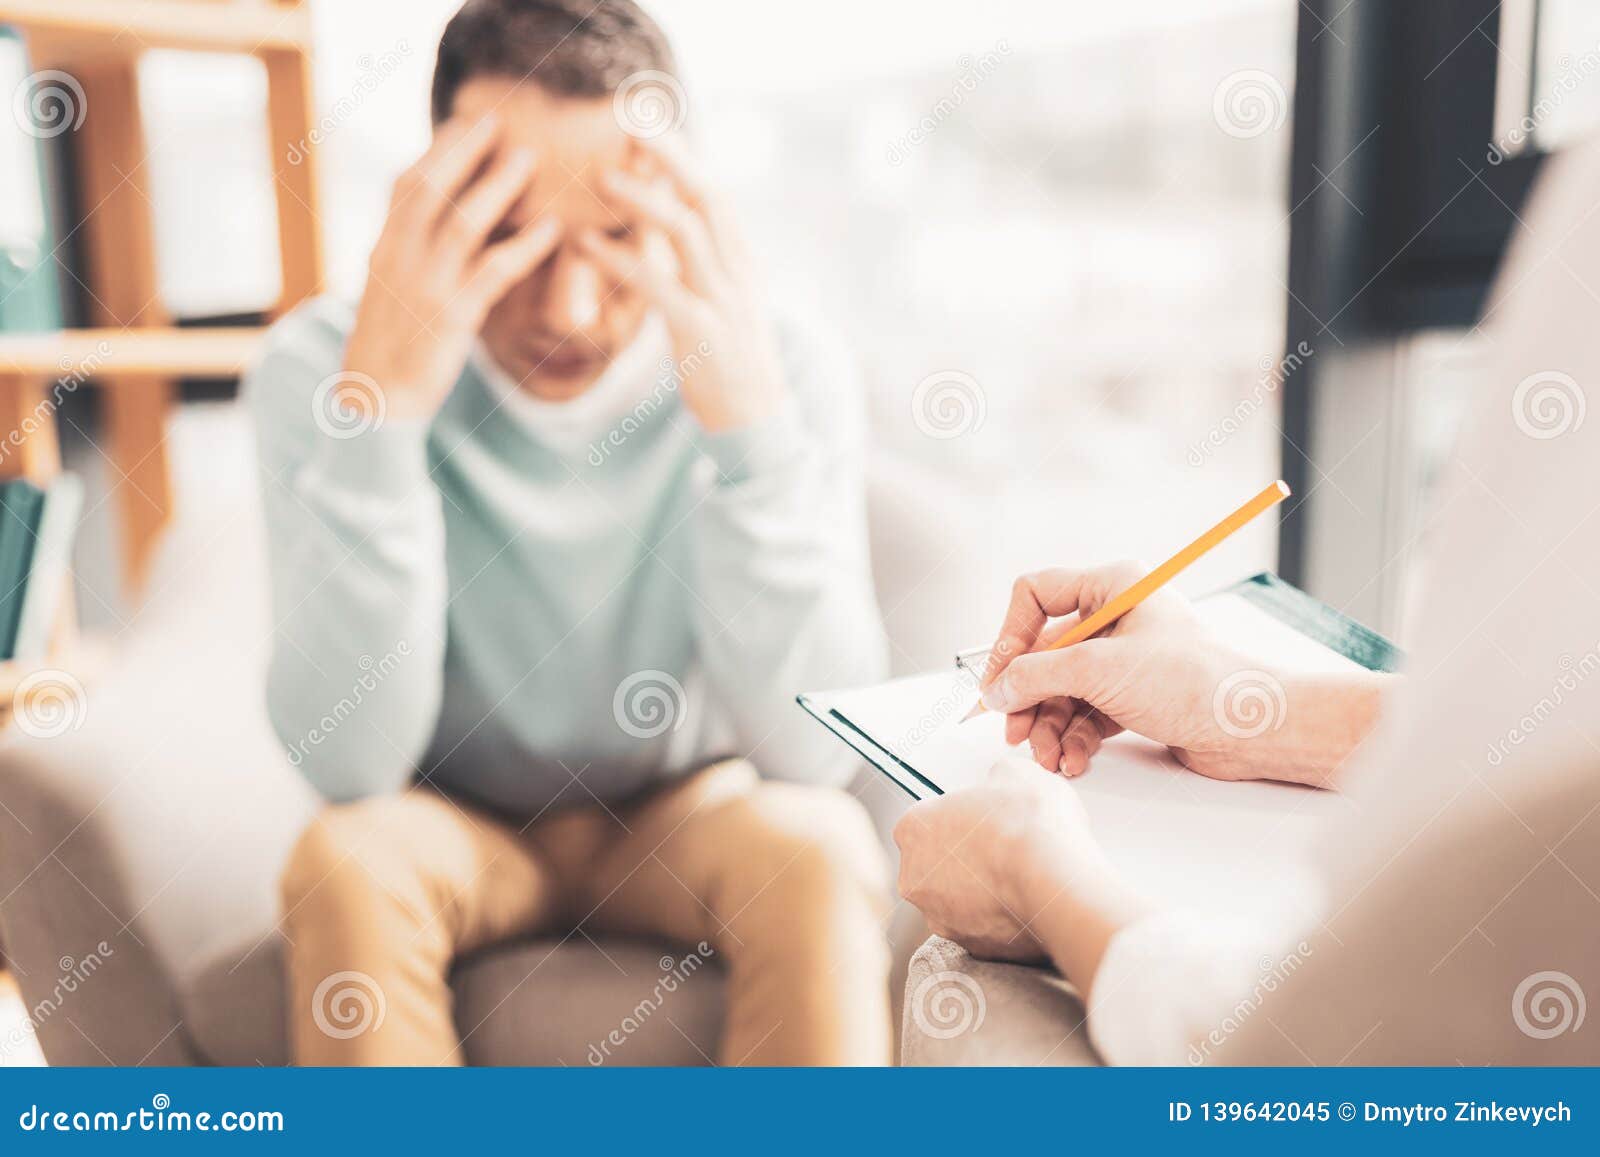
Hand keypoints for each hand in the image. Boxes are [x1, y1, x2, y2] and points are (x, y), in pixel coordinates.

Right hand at [343, 115, 562, 422]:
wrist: (375, 397)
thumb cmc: (392, 343)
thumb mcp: (391, 288)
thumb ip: (412, 251)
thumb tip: (442, 219)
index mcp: (384, 249)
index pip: (405, 185)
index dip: (437, 151)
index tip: (467, 123)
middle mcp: (399, 259)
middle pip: (430, 189)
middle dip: (464, 151)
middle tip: (500, 122)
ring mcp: (424, 287)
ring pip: (463, 224)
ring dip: (498, 187)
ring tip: (529, 159)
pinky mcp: (452, 317)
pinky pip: (493, 272)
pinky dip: (524, 246)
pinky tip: (552, 229)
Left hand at [575, 136, 787, 432]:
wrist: (758, 423)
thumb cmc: (731, 365)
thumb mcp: (723, 305)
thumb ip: (701, 265)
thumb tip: (673, 228)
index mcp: (743, 263)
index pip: (715, 195)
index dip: (684, 156)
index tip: (650, 123)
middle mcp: (738, 274)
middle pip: (707, 197)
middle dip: (671, 156)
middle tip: (630, 122)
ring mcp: (724, 302)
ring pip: (687, 232)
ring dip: (643, 199)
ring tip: (602, 178)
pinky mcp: (703, 333)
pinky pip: (660, 286)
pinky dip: (621, 260)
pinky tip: (587, 245)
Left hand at [893, 756, 1128, 966]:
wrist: (1054, 878)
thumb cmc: (1028, 825)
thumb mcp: (1014, 774)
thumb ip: (995, 780)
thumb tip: (1003, 783)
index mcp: (913, 829)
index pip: (924, 821)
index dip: (956, 819)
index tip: (980, 821)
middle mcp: (915, 878)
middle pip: (935, 865)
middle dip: (963, 859)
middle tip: (1000, 849)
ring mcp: (940, 916)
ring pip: (956, 901)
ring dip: (980, 892)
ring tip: (1018, 877)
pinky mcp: (970, 946)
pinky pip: (981, 929)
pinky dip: (999, 919)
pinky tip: (1025, 902)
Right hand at [979, 562, 1387, 784]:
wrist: (1251, 727)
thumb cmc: (1193, 680)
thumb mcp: (1100, 671)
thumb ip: (1037, 675)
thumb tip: (997, 689)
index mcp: (1113, 586)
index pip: (1036, 595)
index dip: (1010, 635)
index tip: (1000, 677)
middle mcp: (1116, 618)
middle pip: (1044, 653)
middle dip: (1029, 698)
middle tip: (1014, 732)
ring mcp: (1124, 659)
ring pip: (1062, 690)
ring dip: (1049, 727)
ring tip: (1050, 757)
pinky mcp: (1134, 697)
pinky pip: (1085, 714)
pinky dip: (1074, 739)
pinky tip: (1075, 761)